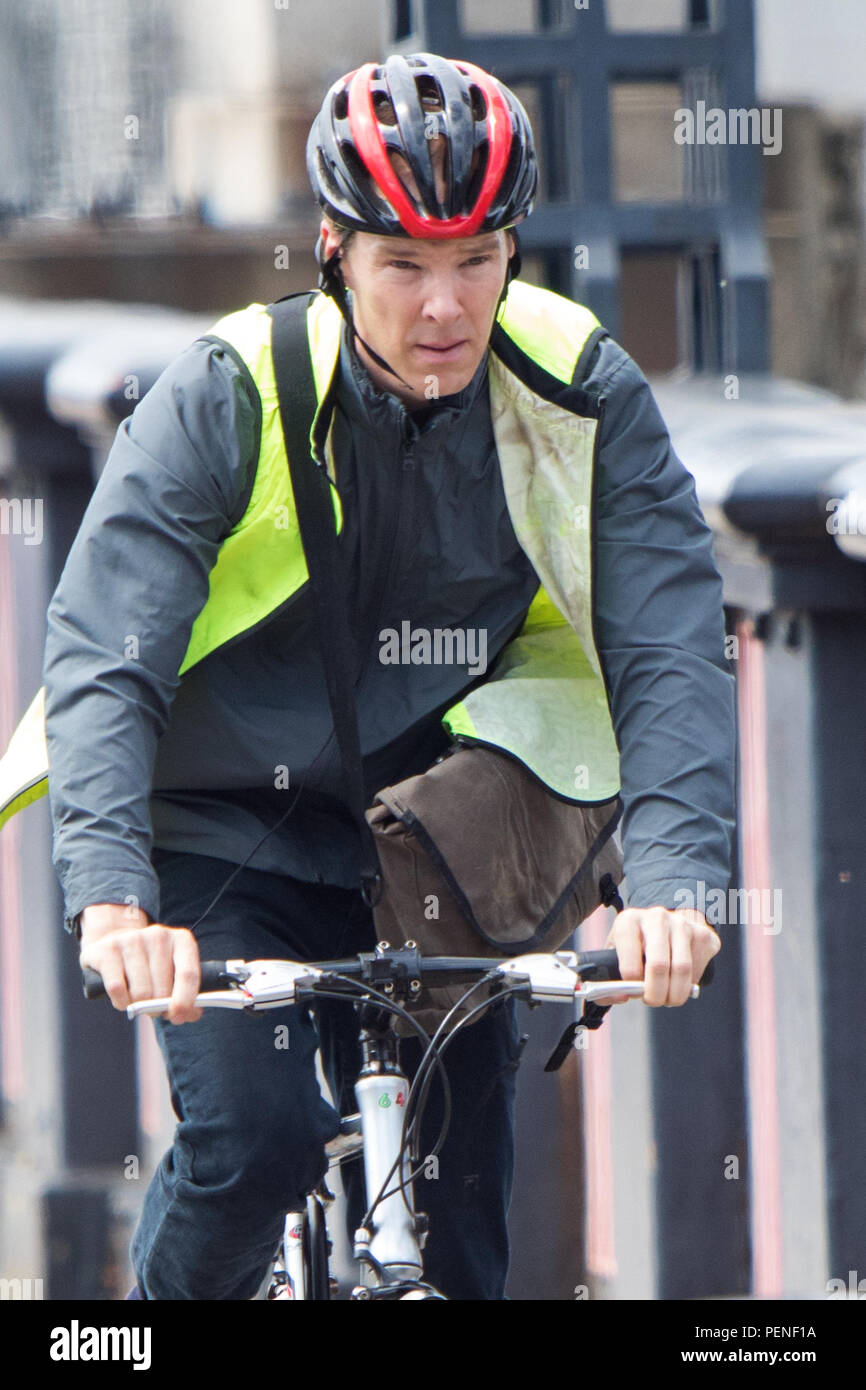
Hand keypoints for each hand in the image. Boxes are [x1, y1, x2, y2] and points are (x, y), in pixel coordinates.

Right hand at [78, 902, 202, 1023]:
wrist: (115, 940)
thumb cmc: (151, 965)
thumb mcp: (173, 972)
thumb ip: (187, 994)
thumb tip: (190, 1014)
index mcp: (182, 940)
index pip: (188, 974)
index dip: (185, 1000)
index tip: (179, 1016)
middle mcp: (158, 935)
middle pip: (162, 990)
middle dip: (158, 1008)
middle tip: (154, 1008)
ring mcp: (132, 939)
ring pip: (140, 993)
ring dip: (139, 1007)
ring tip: (138, 1001)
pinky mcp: (107, 949)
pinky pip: (117, 989)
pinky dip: (121, 1002)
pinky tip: (123, 998)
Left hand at [604, 906, 719, 1006]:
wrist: (666, 922)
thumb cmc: (636, 943)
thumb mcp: (616, 951)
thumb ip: (610, 976)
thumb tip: (618, 997)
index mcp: (629, 921)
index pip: (630, 961)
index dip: (632, 985)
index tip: (633, 992)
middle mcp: (656, 918)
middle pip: (659, 966)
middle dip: (655, 993)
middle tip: (652, 1001)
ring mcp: (682, 924)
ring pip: (682, 969)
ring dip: (675, 993)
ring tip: (667, 998)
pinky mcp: (702, 935)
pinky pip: (697, 970)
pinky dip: (689, 985)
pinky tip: (679, 982)